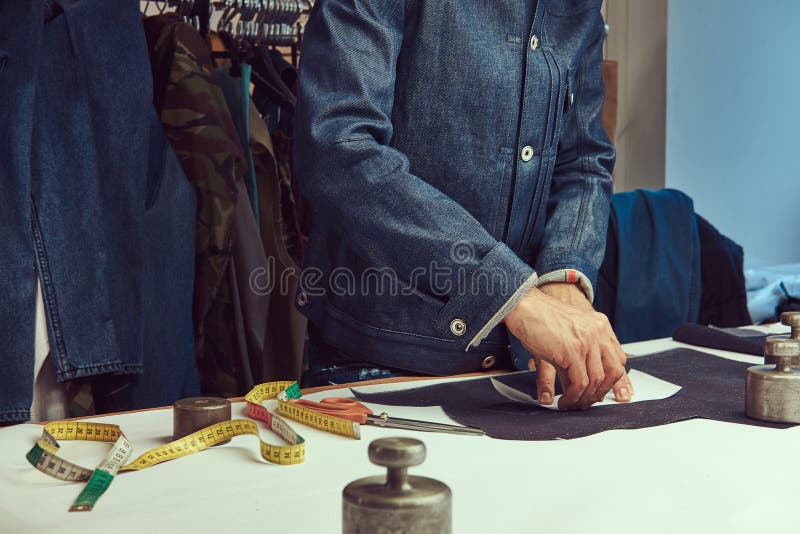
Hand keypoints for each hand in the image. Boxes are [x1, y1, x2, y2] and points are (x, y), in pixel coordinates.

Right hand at [504, 285, 626, 409]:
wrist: (524, 306)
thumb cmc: (541, 317)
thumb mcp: (568, 331)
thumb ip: (581, 349)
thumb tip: (582, 379)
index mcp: (600, 325)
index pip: (619, 358)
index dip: (616, 380)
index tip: (611, 393)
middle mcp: (597, 332)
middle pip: (613, 372)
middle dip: (600, 392)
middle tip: (586, 402)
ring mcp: (586, 341)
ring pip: (596, 381)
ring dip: (583, 398)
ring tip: (571, 404)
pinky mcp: (572, 351)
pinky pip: (578, 383)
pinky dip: (572, 396)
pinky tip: (564, 400)